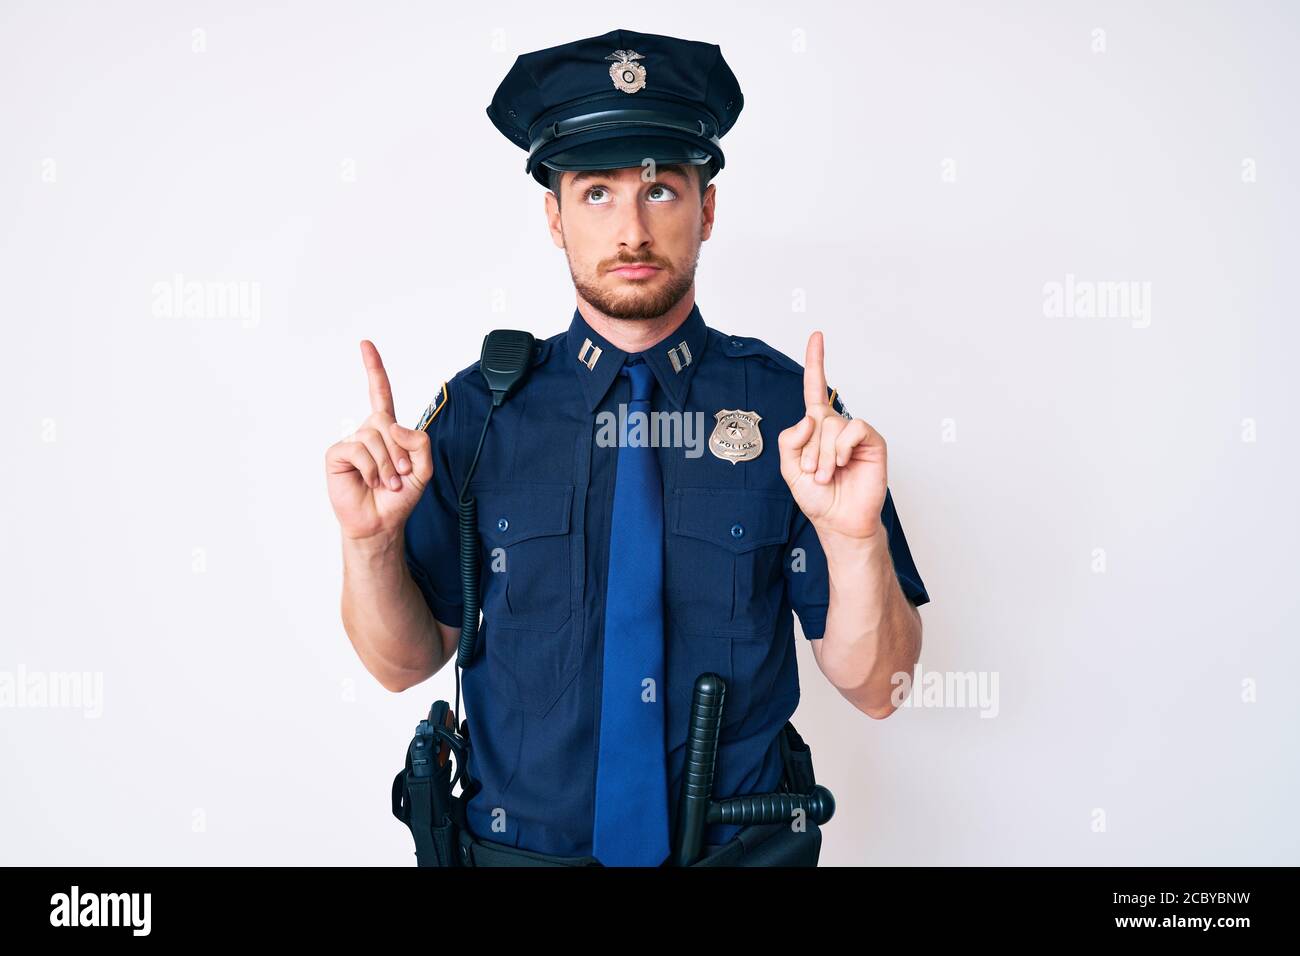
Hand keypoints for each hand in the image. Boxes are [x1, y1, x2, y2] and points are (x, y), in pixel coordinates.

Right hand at [325, 340, 434, 541]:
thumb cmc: (399, 496)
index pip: (380, 393)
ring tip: (387, 483)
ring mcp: (351, 442)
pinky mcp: (337, 455)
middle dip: (399, 451)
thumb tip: (392, 425)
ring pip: (374, 436)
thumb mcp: (423, 468)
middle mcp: (368, 432)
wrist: (381, 522)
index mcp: (388, 430)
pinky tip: (371, 482)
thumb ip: (419, 442)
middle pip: (386, 422)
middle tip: (400, 475)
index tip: (365, 345)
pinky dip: (371, 468)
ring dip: (387, 464)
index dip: (373, 369)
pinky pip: (358, 449)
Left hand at [777, 331, 887, 540]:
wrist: (839, 521)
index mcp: (816, 428)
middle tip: (814, 474)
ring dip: (824, 456)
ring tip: (828, 476)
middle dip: (809, 451)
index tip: (817, 336)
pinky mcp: (872, 442)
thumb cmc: (817, 497)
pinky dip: (843, 447)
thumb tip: (810, 417)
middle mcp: (836, 426)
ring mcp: (855, 434)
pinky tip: (843, 463)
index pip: (815, 388)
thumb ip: (789, 440)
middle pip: (815, 419)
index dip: (816, 362)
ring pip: (832, 426)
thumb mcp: (789, 469)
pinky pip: (854, 428)